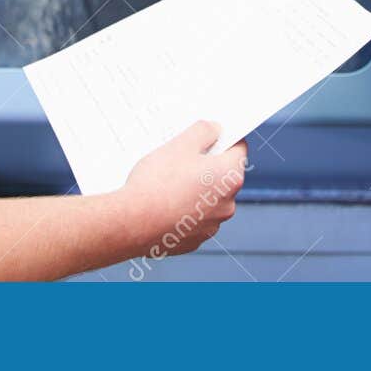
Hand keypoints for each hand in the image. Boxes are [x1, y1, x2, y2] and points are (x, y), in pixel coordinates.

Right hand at [118, 120, 246, 256]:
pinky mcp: (194, 241)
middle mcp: (227, 204)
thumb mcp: (180, 144)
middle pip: (224, 176)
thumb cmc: (156, 184)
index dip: (224, 139)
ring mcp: (211, 225)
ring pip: (208, 199)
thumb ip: (204, 131)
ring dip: (195, 191)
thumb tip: (215, 130)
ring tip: (168, 185)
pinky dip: (184, 211)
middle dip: (207, 167)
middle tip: (181, 160)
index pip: (239, 149)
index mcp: (230, 177)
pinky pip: (194, 219)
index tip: (209, 137)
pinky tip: (164, 205)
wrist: (131, 223)